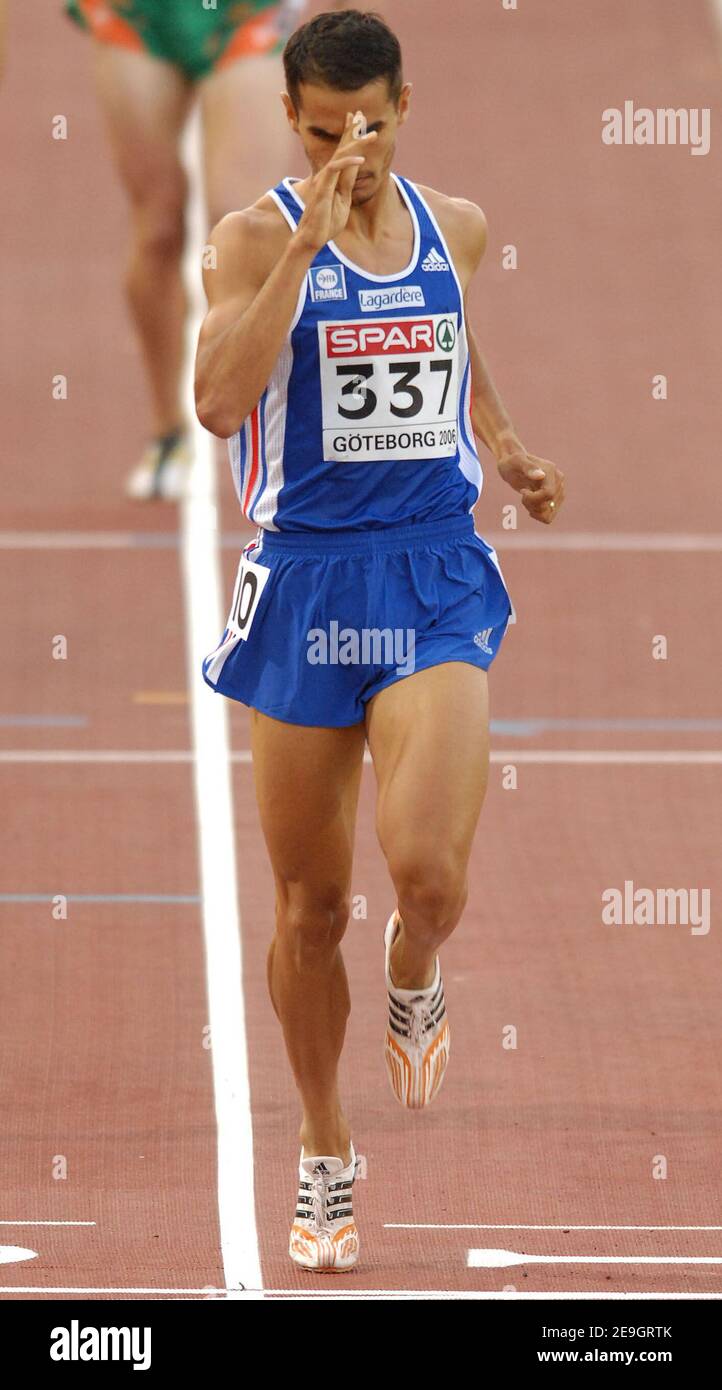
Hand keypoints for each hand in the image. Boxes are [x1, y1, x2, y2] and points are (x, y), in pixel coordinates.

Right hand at [294, 111, 377, 253]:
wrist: (313, 238)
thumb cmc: (326, 223)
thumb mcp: (344, 200)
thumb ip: (348, 181)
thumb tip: (358, 164)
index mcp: (333, 177)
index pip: (342, 152)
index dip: (349, 135)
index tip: (356, 120)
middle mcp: (327, 174)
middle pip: (341, 147)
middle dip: (351, 130)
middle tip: (361, 114)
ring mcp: (324, 180)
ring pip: (341, 155)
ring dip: (357, 143)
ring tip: (372, 135)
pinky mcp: (322, 188)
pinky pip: (336, 169)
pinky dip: (349, 162)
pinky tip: (362, 159)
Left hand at [497, 448, 565, 523]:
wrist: (512, 465)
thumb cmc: (512, 462)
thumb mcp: (516, 462)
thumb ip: (528, 467)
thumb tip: (541, 476)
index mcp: (551, 471)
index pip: (549, 493)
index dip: (533, 498)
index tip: (523, 491)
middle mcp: (558, 480)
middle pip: (549, 504)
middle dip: (532, 503)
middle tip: (523, 492)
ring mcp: (558, 490)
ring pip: (550, 512)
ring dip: (534, 510)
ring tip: (526, 499)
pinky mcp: (554, 499)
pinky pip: (549, 516)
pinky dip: (538, 515)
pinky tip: (530, 506)